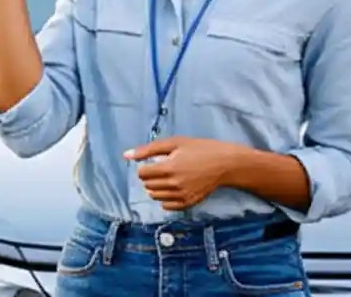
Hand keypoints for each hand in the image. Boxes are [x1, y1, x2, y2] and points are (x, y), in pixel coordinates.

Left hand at [124, 137, 254, 210]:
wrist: (224, 163)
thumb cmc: (199, 149)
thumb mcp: (174, 143)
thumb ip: (148, 149)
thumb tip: (126, 155)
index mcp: (168, 168)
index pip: (142, 174)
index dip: (145, 167)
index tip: (154, 163)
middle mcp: (173, 184)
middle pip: (147, 185)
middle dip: (150, 177)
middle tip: (162, 169)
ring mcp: (181, 196)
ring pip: (155, 196)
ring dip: (156, 187)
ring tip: (168, 178)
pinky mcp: (188, 203)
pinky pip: (167, 206)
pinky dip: (165, 198)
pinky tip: (173, 188)